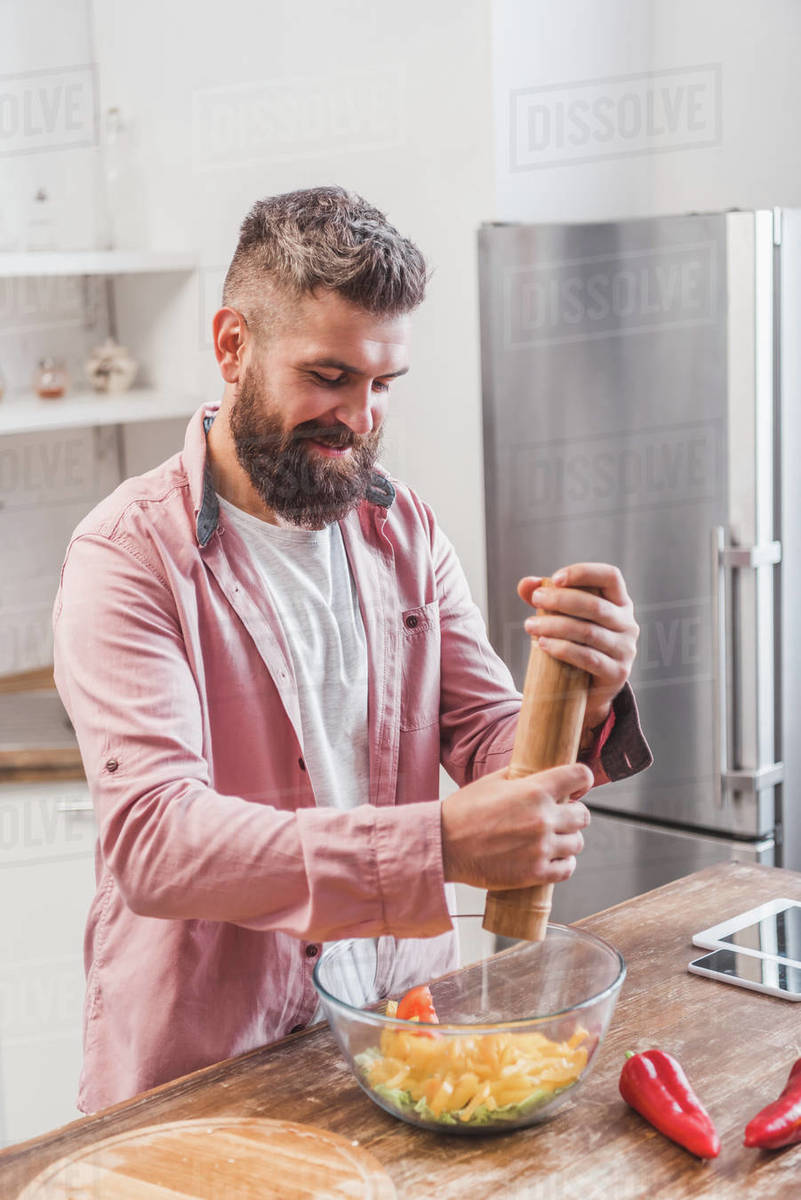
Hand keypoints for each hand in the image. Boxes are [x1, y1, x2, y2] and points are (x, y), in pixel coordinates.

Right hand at [441, 763, 592, 889]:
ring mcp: (541, 848)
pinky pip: (567, 869)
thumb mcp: (492, 781)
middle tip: (559, 815)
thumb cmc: (463, 812)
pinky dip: (563, 863)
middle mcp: (543, 819)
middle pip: (583, 815)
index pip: (580, 776)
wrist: (444, 845)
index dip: (582, 779)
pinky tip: (552, 857)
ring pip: (577, 843)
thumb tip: (540, 773)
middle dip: (573, 813)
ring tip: (551, 838)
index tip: (578, 785)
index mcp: (535, 791)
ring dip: (567, 840)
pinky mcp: (535, 873)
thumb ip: (522, 776)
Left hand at [517, 563, 639, 732]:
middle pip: (595, 605)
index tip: (555, 578)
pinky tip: (542, 644)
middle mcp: (628, 624)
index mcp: (619, 603)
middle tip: (535, 600)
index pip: (611, 576)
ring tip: (530, 626)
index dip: (584, 573)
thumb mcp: (562, 617)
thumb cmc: (575, 644)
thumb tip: (525, 583)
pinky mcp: (617, 673)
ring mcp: (625, 650)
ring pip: (588, 632)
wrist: (588, 690)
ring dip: (555, 626)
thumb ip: (545, 597)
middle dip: (561, 600)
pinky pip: (588, 658)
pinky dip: (562, 649)